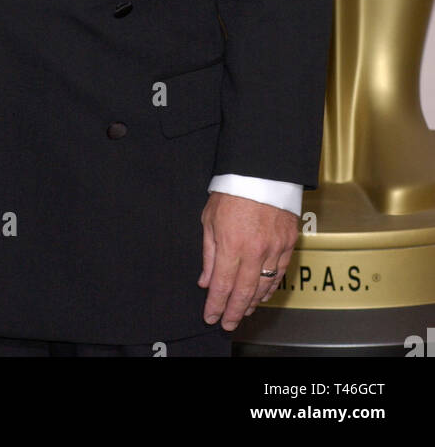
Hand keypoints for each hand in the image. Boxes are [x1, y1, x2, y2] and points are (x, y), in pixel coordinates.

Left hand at [198, 192, 296, 330]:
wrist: (261, 171)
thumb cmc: (232, 191)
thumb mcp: (209, 219)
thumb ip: (209, 253)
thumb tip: (206, 280)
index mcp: (231, 244)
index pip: (222, 285)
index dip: (216, 305)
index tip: (211, 317)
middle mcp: (254, 251)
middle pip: (244, 292)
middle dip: (234, 312)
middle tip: (228, 324)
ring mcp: (274, 248)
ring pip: (264, 286)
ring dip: (252, 303)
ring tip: (243, 312)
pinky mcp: (288, 243)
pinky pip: (279, 273)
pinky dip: (270, 287)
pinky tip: (262, 295)